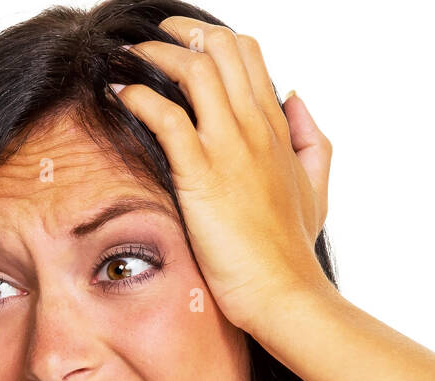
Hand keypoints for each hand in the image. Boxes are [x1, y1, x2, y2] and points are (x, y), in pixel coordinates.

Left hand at [114, 16, 334, 337]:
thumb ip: (310, 139)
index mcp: (277, 129)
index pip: (248, 56)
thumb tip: (294, 96)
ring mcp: (231, 149)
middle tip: (150, 40)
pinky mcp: (203, 175)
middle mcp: (256, 128)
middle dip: (181, 34)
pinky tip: (119, 96)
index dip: (212, 40)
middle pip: (222, 49)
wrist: (285, 292)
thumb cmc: (291, 251)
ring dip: (154, 56)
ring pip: (194, 71)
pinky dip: (138, 97)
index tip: (182, 45)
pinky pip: (166, 117)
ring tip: (127, 59)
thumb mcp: (315, 188)